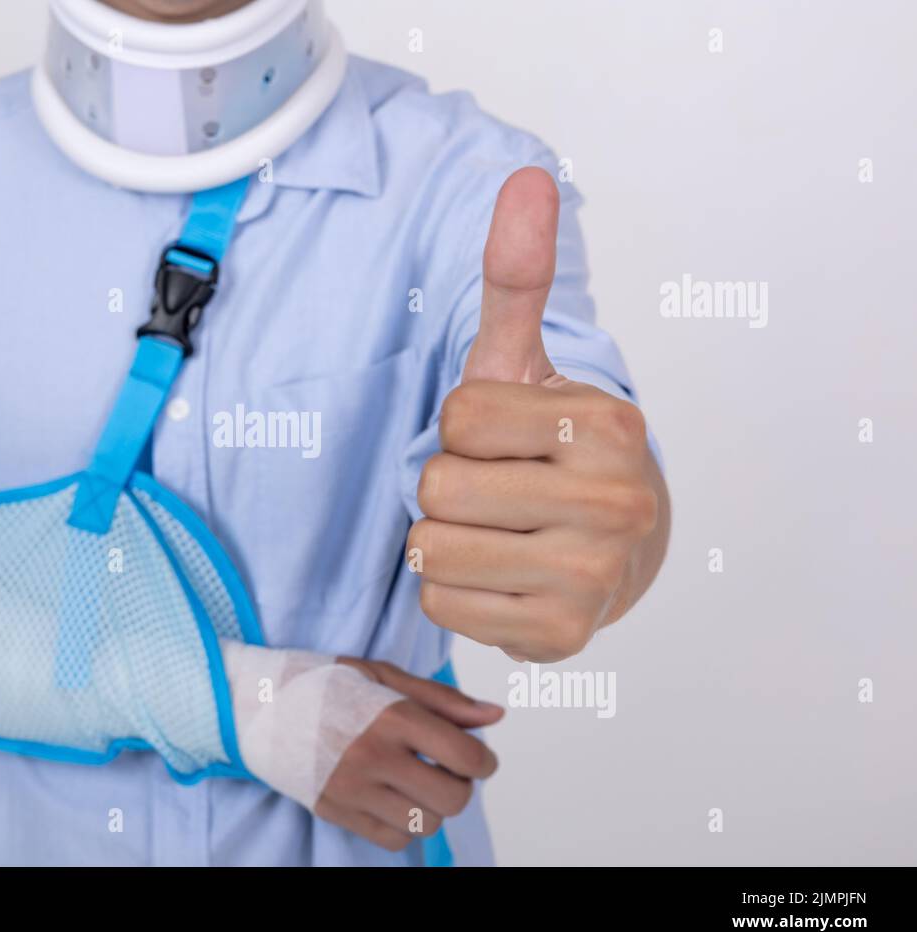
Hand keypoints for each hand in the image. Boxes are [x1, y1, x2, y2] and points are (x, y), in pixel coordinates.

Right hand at [315, 659, 501, 851]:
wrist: (258, 704)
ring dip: (432, 806)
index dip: (484, 761)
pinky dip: (405, 825)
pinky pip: (394, 839)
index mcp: (390, 716)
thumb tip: (495, 717)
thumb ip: (442, 699)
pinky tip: (392, 797)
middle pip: (452, 799)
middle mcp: (371, 756)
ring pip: (426, 824)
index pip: (464, 756)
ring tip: (415, 781)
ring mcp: (351, 789)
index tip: (476, 757)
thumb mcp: (383, 675)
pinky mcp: (334, 812)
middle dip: (460, 786)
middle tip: (444, 768)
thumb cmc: (326, 684)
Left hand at [411, 167, 665, 663]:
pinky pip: (442, 604)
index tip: (504, 439)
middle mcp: (613, 501)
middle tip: (496, 491)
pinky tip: (499, 575)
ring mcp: (591, 576)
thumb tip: (525, 177)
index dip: (462, 427)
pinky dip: (453, 590)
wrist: (616, 550)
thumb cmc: (554, 449)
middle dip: (448, 486)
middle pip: (438, 486)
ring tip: (496, 532)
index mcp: (605, 424)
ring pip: (432, 548)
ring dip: (444, 539)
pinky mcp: (561, 636)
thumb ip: (516, 279)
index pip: (458, 418)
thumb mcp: (528, 365)